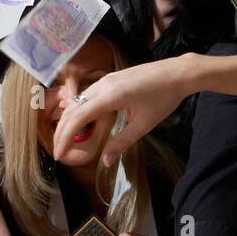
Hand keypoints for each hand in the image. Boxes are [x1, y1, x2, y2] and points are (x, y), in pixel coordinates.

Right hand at [51, 57, 183, 165]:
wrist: (176, 73)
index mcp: (111, 96)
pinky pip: (87, 95)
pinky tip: (80, 124)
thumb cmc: (163, 98)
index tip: (60, 154)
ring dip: (69, 121)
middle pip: (72, 109)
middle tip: (59, 152)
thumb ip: (121, 143)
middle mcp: (103, 84)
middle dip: (62, 131)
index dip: (65, 137)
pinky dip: (79, 111)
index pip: (78, 118)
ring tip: (66, 140)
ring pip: (78, 101)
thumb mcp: (143, 125)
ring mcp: (105, 79)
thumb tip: (106, 162)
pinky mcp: (109, 78)